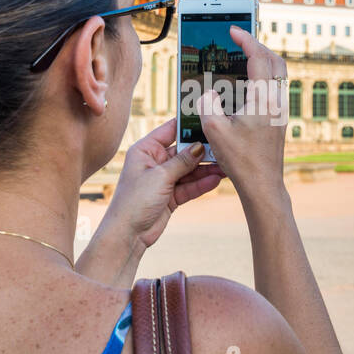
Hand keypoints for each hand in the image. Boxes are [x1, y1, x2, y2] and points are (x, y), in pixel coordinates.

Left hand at [103, 119, 225, 247]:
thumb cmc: (135, 201)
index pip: (169, 131)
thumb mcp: (160, 176)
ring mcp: (163, 179)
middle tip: (222, 148)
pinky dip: (202, 184)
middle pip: (183, 151)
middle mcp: (154, 162)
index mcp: (145, 150)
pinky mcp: (170, 196)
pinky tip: (216, 180)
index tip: (207, 119)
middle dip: (202, 151)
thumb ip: (182, 161)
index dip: (187, 125)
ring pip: (189, 170)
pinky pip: (189, 186)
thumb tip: (200, 146)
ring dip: (206, 170)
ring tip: (225, 167)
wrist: (128, 234)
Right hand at [196, 25, 288, 202]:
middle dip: (259, 45)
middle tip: (241, 40)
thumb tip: (209, 93)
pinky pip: (275, 88)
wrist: (263, 185)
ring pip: (278, 74)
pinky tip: (247, 84)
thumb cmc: (241, 161)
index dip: (247, 39)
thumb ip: (208, 105)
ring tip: (245, 56)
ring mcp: (280, 111)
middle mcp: (276, 101)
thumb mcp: (214, 131)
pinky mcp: (279, 120)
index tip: (235, 30)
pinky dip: (264, 77)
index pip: (259, 58)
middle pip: (276, 61)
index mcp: (263, 99)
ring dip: (264, 61)